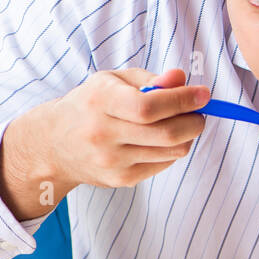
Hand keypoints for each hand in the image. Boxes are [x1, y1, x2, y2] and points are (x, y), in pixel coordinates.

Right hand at [0, 67, 210, 219]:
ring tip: (182, 123)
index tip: (203, 94)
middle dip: (194, 121)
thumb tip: (181, 79)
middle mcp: (103, 134)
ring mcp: (112, 161)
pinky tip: (161, 139)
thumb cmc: (91, 104)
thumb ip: (150, 78)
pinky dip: (172, 149)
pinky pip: (164, 164)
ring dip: (188, 135)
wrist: (55, 144)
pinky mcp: (120, 179)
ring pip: (172, 151)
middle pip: (167, 133)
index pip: (149, 107)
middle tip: (199, 111)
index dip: (182, 101)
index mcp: (100, 101)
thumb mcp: (114, 80)